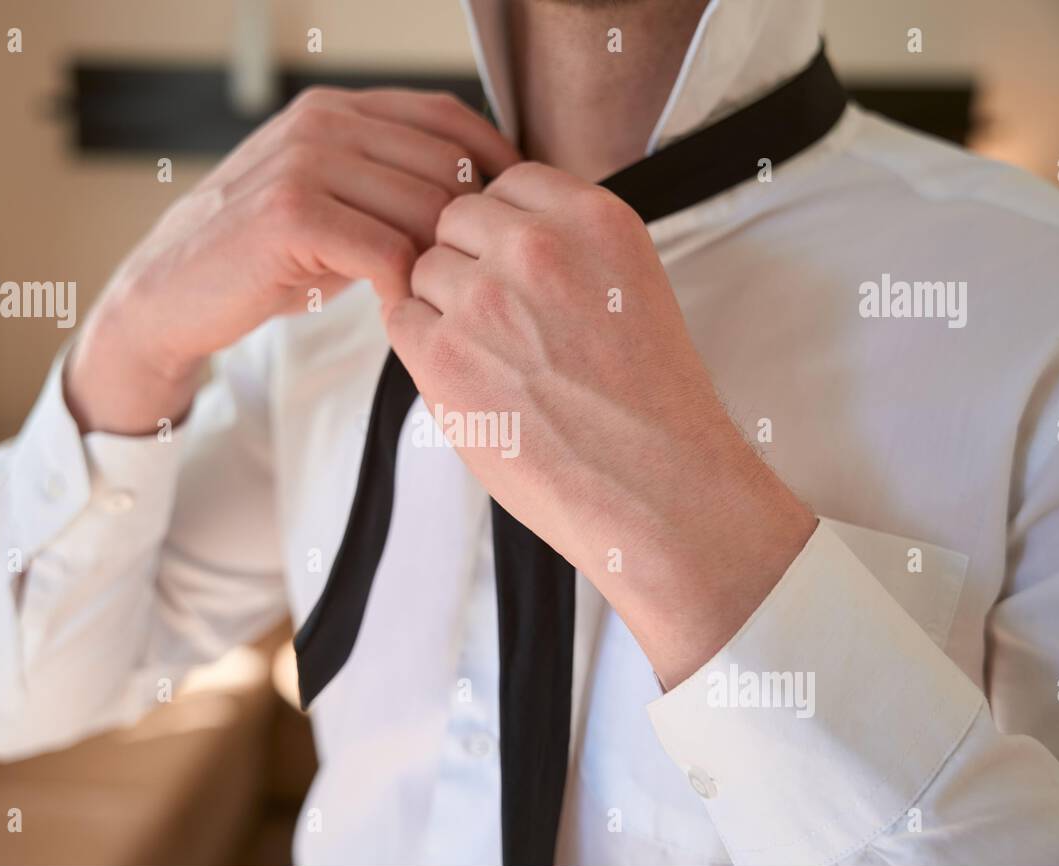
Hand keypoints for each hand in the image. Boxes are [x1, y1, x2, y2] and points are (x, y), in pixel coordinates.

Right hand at [67, 87, 519, 433]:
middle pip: (445, 169)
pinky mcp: (292, 215)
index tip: (513, 213)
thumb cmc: (259, 260)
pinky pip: (388, 251)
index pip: (446, 118)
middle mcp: (321, 124)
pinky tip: (397, 314)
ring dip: (438, 265)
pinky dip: (403, 290)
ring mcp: (304, 164)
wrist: (169, 295)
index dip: (494, 162)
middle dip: (466, 230)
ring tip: (428, 303)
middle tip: (462, 281)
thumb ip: (386, 186)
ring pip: (424, 209)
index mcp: (335, 111)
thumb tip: (478, 201)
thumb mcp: (327, 203)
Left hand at [386, 163, 815, 687]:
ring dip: (442, 305)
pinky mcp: (445, 355)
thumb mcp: (633, 287)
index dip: (502, 229)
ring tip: (493, 358)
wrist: (658, 489)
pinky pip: (401, 319)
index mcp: (594, 219)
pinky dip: (422, 346)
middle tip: (501, 321)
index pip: (508, 182)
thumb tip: (496, 233)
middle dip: (467, 261)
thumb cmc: (650, 404)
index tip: (516, 270)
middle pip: (456, 220)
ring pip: (423, 268)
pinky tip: (468, 379)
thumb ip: (568, 248)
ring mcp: (485, 298)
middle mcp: (537, 245)